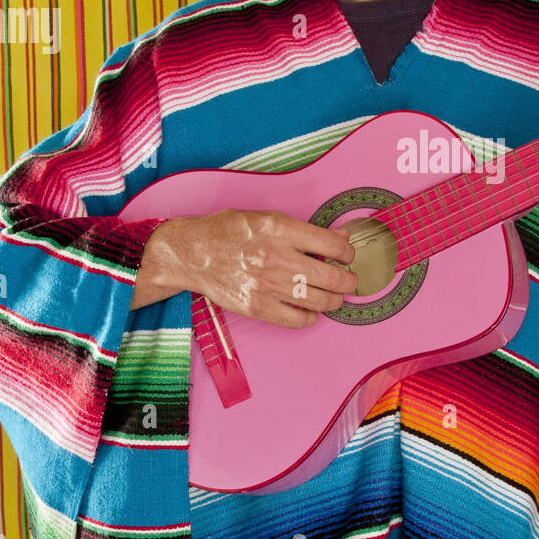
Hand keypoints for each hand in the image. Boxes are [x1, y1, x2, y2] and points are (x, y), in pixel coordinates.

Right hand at [132, 209, 358, 328]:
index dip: (348, 254)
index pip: (334, 246)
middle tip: (348, 282)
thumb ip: (305, 230)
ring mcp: (267, 285)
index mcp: (281, 229)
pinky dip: (311, 317)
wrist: (190, 253)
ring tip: (332, 296)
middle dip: (348, 282)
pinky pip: (298, 320)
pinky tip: (309, 309)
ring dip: (334, 301)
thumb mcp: (266, 218)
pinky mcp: (256, 307)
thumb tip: (341, 238)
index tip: (347, 257)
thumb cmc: (227, 232)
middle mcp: (277, 257)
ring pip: (321, 302)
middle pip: (334, 278)